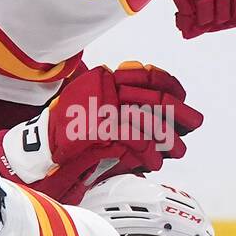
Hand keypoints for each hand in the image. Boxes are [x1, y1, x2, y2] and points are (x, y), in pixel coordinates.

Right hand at [0, 63, 202, 202]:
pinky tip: (154, 161)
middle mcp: (105, 88)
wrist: (40, 149)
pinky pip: (135, 139)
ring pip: (147, 119)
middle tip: (194, 122)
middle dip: (177, 112)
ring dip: (166, 137)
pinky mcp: (101, 128)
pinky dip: (148, 152)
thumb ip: (120, 105)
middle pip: (151, 96)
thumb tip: (156, 114)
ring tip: (177, 150)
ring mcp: (103, 107)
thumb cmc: (68, 132)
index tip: (181, 94)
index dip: (168, 84)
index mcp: (104, 78)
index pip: (144, 74)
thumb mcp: (94, 108)